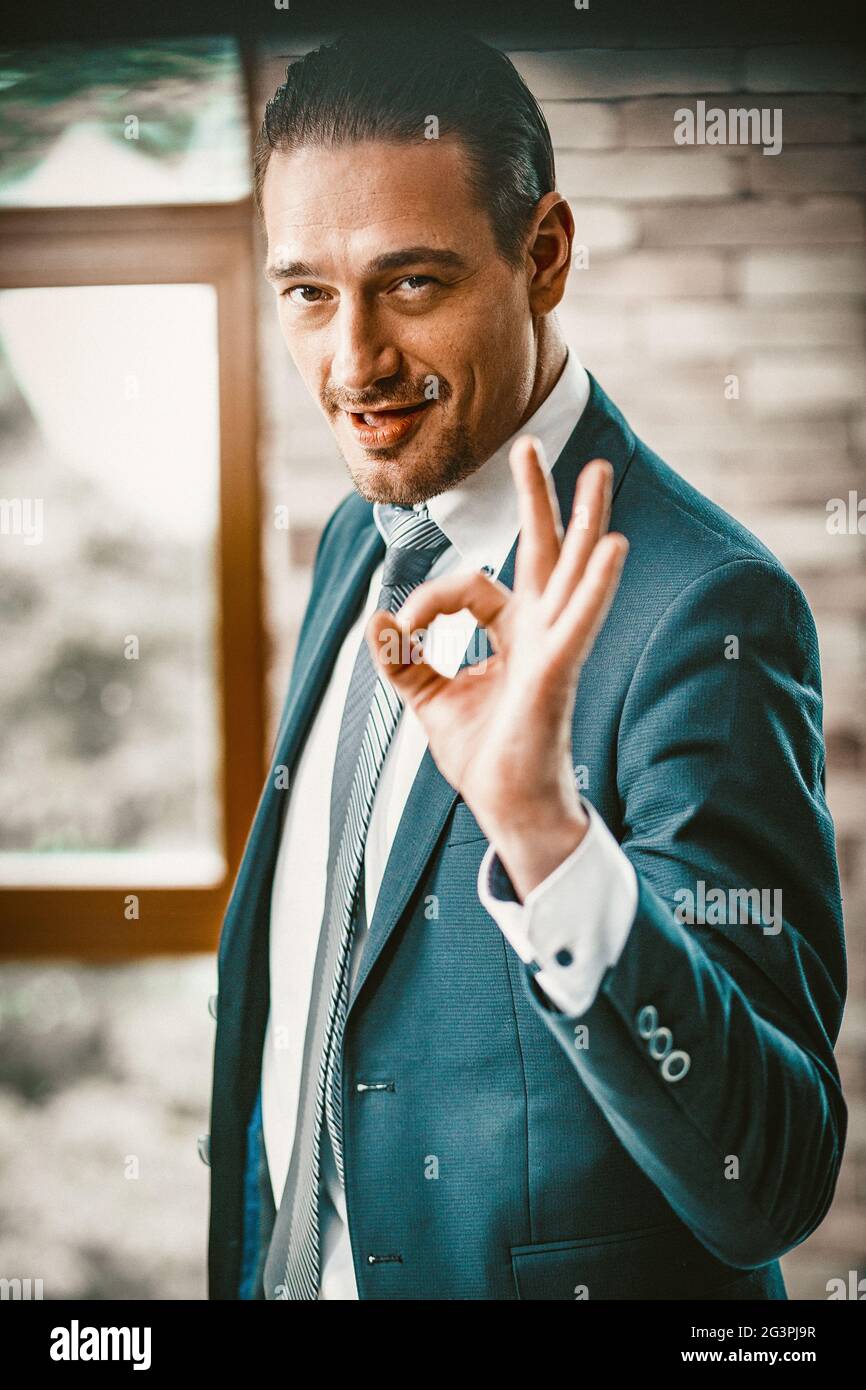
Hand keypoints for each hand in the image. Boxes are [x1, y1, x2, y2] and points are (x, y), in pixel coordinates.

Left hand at [366, 439, 628, 899]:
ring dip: (585, 520)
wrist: (509, 807)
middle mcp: (538, 630)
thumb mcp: (430, 702)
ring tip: (599, 472)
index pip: (467, 587)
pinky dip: (594, 585)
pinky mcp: (558, 670)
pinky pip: (578, 620)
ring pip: (571, 571)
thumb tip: (375, 620)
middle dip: (538, 498)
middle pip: (542, 550)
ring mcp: (554, 646)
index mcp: (510, 633)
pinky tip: (614, 548)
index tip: (399, 635)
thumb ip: (403, 661)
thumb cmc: (484, 757)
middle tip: (532, 445)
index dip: (425, 603)